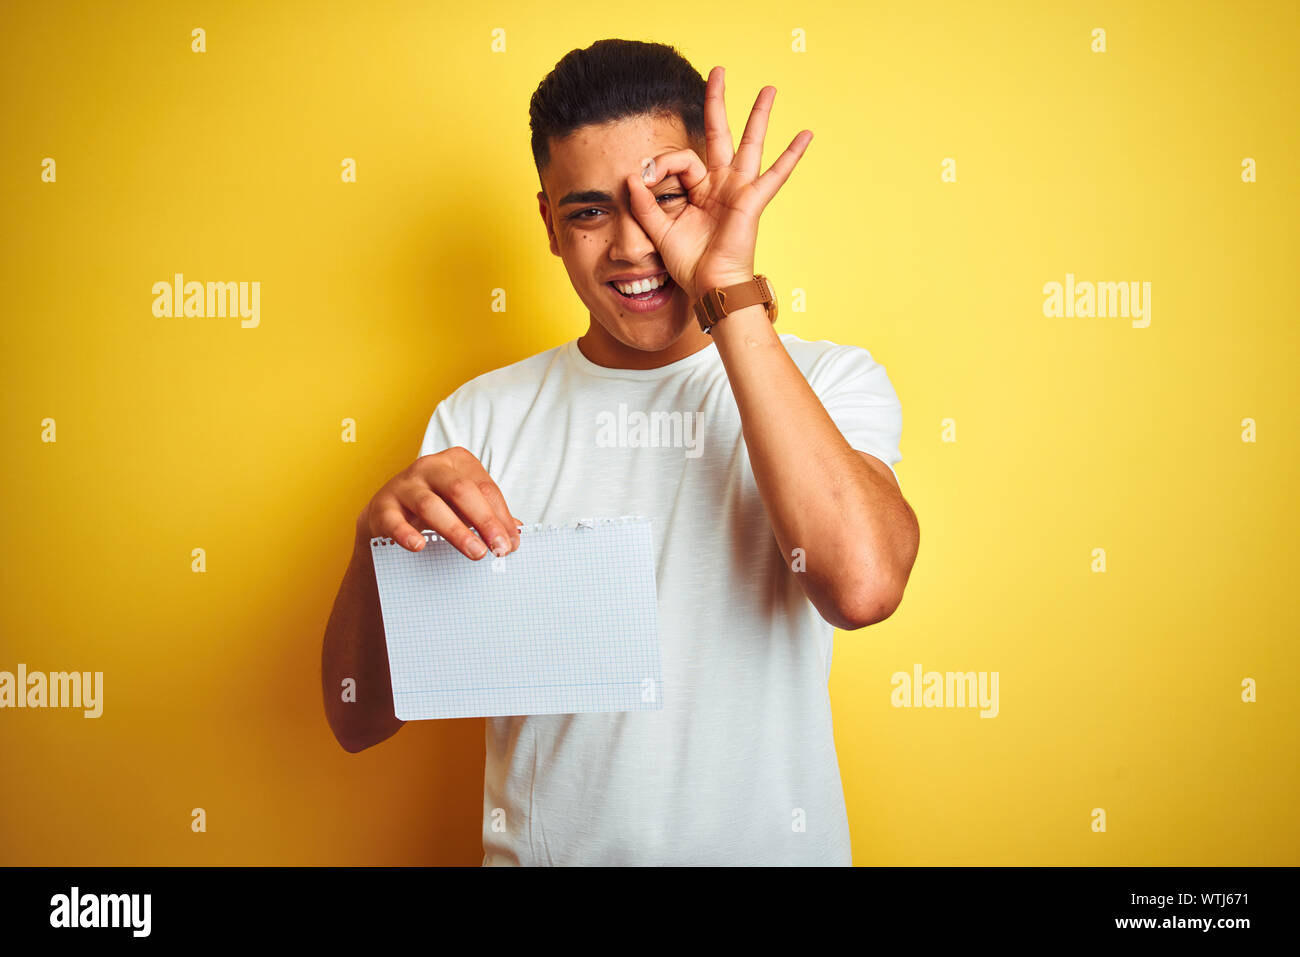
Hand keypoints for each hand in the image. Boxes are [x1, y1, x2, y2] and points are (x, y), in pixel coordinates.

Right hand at [365, 447, 521, 558]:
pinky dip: (406, 533)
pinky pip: (394, 520)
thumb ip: (489, 517)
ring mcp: (405, 485)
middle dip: (485, 521)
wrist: (388, 510)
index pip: (485, 488)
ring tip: (474, 552)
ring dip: (456, 531)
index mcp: (457, 461)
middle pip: (461, 491)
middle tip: (498, 548)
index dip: (501, 517)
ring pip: (431, 505)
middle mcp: (430, 467)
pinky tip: (419, 546)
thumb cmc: (436, 504)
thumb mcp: (464, 505)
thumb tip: (514, 536)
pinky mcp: (383, 506)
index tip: (511, 543)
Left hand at [624, 65, 811, 302]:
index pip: (681, 159)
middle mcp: (721, 184)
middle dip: (717, 102)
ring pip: (750, 143)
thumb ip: (645, 204)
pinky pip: (776, 174)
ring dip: (758, 114)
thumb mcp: (659, 231)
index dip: (661, 165)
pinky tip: (807, 134)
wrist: (711, 287)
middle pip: (720, 133)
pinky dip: (792, 154)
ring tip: (768, 88)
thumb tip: (632, 177)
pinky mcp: (752, 200)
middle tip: (718, 72)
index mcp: (700, 190)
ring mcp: (739, 190)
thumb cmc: (691, 264)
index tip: (646, 180)